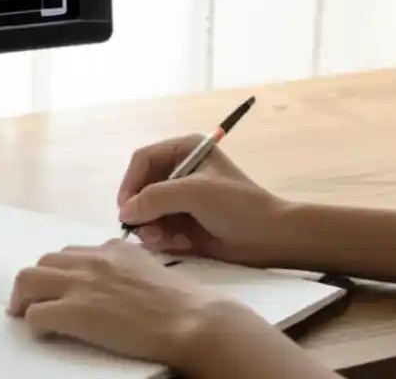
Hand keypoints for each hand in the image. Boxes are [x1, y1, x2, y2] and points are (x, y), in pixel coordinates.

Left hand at [7, 239, 250, 369]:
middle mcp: (92, 260)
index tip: (57, 284)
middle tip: (32, 300)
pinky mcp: (75, 312)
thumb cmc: (181, 303)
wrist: (190, 321)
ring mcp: (81, 284)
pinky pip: (36, 314)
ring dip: (23, 298)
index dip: (59, 271)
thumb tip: (117, 276)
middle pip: (43, 262)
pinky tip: (41, 332)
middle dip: (35, 281)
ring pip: (28, 280)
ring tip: (24, 313)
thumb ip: (128, 265)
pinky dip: (32, 323)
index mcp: (112, 249)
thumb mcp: (151, 268)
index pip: (71, 253)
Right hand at [117, 135, 293, 265]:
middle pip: (141, 187)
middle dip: (142, 210)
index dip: (130, 183)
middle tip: (145, 231)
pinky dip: (164, 237)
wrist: (271, 238)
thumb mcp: (195, 193)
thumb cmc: (238, 206)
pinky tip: (180, 244)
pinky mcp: (185, 221)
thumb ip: (156, 198)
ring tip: (163, 240)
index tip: (126, 210)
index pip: (142, 160)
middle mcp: (179, 171)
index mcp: (184, 150)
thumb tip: (124, 212)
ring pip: (147, 211)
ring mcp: (182, 198)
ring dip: (151, 227)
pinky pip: (159, 227)